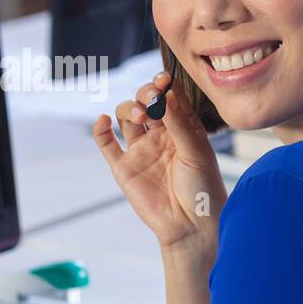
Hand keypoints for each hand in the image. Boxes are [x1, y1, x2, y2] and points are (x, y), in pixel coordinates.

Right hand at [92, 70, 226, 252]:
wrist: (191, 224)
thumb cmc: (202, 188)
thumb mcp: (196, 151)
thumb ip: (179, 123)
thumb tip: (166, 93)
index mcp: (182, 128)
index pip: (169, 97)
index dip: (164, 84)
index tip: (163, 79)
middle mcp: (160, 135)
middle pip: (145, 102)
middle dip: (145, 94)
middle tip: (152, 98)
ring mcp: (140, 150)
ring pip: (125, 117)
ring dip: (128, 108)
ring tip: (139, 116)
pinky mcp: (123, 167)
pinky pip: (106, 143)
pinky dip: (100, 129)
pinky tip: (102, 121)